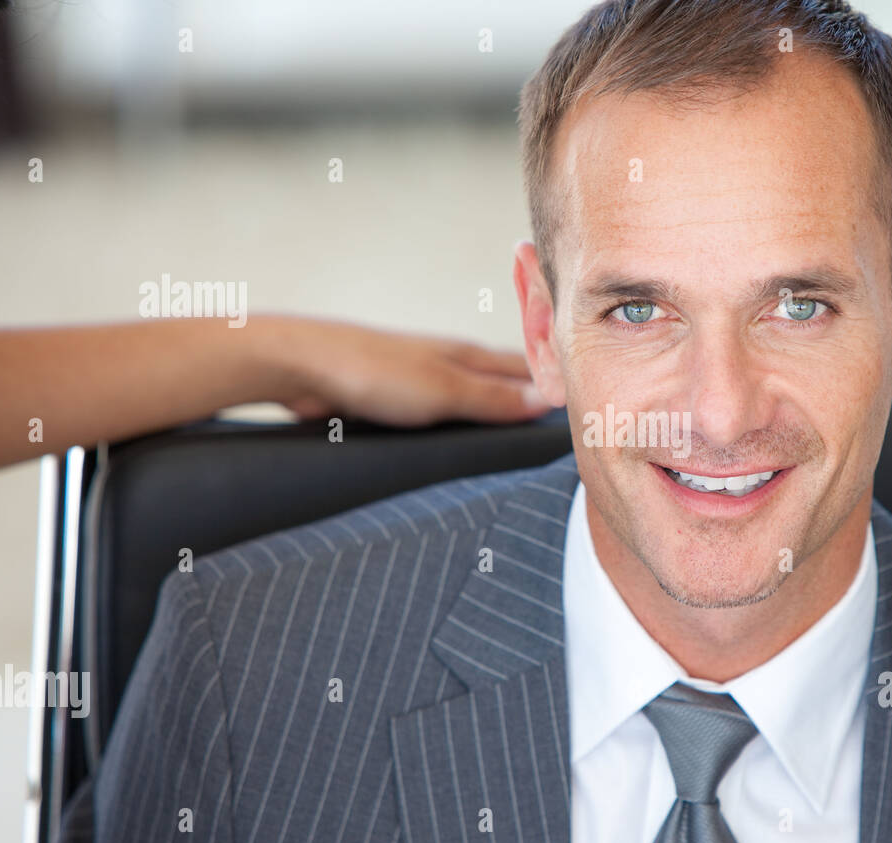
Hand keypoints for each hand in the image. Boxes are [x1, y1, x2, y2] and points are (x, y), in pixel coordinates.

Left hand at [276, 320, 555, 426]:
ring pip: (472, 396)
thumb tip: (548, 400)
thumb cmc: (372, 372)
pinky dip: (461, 423)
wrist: (302, 367)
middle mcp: (449, 362)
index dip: (557, 383)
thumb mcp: (445, 391)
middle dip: (532, 397)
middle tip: (569, 420)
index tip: (590, 400)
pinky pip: (442, 412)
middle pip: (504, 381)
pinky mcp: (394, 397)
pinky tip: (462, 439)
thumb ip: (495, 398)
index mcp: (468, 354)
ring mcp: (421, 378)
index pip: (529, 369)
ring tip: (526, 435)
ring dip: (496, 411)